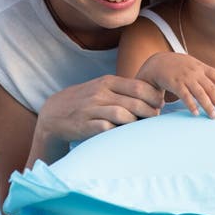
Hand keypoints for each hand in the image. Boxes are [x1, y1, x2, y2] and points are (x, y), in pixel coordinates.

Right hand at [31, 74, 165, 165]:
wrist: (53, 114)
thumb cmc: (86, 101)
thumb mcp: (102, 88)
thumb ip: (123, 89)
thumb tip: (153, 94)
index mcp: (107, 81)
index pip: (138, 86)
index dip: (153, 96)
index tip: (160, 104)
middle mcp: (100, 93)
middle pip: (134, 101)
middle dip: (150, 111)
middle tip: (155, 117)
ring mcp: (91, 109)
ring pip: (123, 115)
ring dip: (137, 122)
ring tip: (143, 126)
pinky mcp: (84, 125)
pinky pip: (107, 128)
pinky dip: (118, 131)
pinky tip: (124, 133)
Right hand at [138, 53, 214, 118]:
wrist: (156, 62)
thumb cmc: (175, 66)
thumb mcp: (191, 64)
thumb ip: (202, 73)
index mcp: (200, 66)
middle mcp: (195, 71)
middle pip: (211, 87)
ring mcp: (185, 77)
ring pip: (200, 93)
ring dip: (208, 105)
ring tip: (213, 116)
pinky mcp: (175, 83)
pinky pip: (185, 96)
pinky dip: (191, 105)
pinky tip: (196, 113)